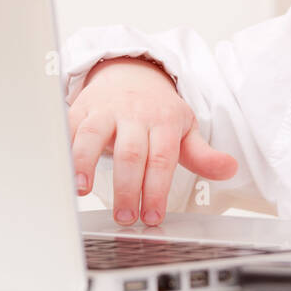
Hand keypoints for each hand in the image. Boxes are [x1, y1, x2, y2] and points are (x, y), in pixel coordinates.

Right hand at [68, 57, 236, 226]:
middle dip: (127, 188)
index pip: (162, 158)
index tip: (152, 216)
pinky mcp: (81, 109)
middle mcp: (134, 114)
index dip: (156, 189)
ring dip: (86, 162)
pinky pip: (69, 127)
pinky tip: (61, 172)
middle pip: (131, 152)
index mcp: (164, 121)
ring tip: (83, 191)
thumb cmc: (158, 110)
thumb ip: (203, 155)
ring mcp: (106, 110)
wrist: (131, 73)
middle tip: (125, 217)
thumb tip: (230, 169)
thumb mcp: (185, 129)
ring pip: (94, 135)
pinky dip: (63, 148)